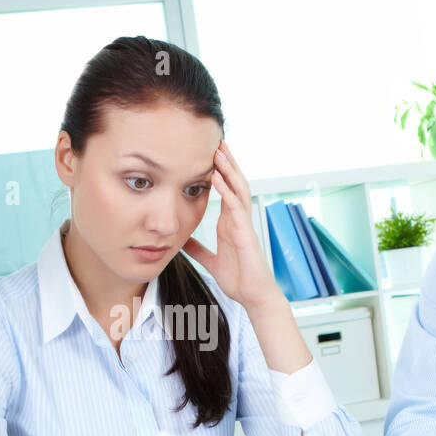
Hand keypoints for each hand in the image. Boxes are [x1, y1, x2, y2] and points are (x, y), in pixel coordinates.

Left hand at [183, 141, 282, 309]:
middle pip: (233, 182)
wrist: (253, 296)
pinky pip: (235, 207)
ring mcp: (243, 224)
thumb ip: (198, 249)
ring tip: (217, 150)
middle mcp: (237, 218)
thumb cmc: (239, 279)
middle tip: (215, 139)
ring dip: (227, 168)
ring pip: (237, 189)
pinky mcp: (245, 233)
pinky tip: (216, 176)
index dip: (217, 171)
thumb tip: (182, 241)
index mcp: (229, 222)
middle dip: (225, 161)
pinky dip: (226, 190)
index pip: (224, 189)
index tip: (207, 153)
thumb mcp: (211, 261)